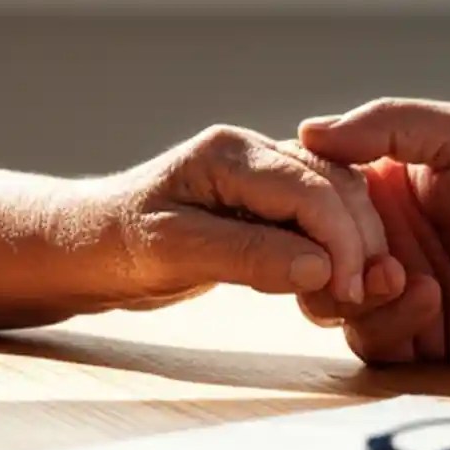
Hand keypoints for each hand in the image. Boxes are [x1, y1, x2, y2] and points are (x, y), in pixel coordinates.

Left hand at [96, 125, 403, 311]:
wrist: (89, 248)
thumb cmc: (116, 244)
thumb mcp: (174, 252)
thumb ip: (247, 256)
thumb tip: (320, 267)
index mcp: (229, 152)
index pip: (309, 189)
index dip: (340, 240)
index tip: (349, 290)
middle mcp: (253, 153)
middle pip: (336, 185)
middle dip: (357, 241)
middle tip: (361, 297)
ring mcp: (262, 175)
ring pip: (336, 198)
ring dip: (353, 244)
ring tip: (351, 294)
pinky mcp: (266, 203)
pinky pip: (318, 218)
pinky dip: (334, 250)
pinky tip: (333, 284)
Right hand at [298, 99, 449, 362]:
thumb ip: (390, 123)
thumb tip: (308, 130)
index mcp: (389, 180)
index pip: (314, 186)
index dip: (306, 197)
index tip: (320, 204)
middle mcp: (385, 234)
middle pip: (309, 249)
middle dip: (327, 254)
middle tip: (373, 253)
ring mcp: (397, 287)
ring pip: (328, 299)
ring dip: (357, 292)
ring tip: (407, 280)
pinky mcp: (416, 337)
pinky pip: (370, 341)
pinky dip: (389, 324)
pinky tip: (431, 302)